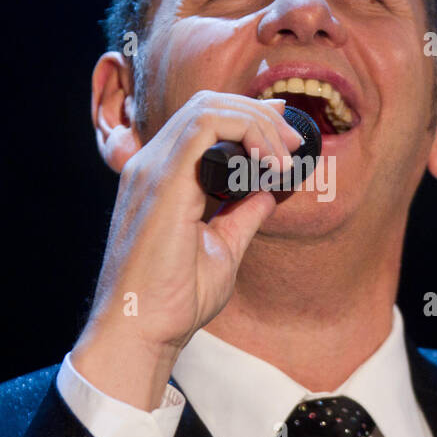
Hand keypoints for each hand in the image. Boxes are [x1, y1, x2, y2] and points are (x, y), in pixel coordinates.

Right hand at [71, 91, 303, 410]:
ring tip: (286, 154)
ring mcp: (151, 169)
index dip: (247, 116)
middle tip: (294, 145)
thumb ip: (242, 215)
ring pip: (208, 108)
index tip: (285, 138)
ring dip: (257, 121)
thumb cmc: (172, 301)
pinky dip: (247, 131)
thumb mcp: (222, 249)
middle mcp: (150, 165)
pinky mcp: (162, 180)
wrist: (142, 331)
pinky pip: (205, 126)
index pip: (201, 121)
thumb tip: (267, 192)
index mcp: (160, 179)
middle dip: (260, 115)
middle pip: (207, 105)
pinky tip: (268, 161)